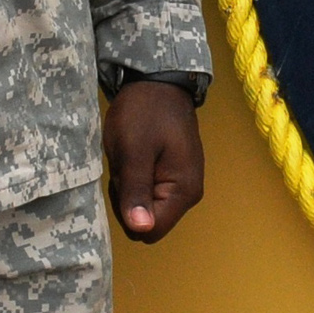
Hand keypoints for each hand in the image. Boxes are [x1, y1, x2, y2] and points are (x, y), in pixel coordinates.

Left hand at [104, 80, 203, 242]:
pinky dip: (135, 181)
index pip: (149, 230)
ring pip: (144, 208)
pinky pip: (148, 194)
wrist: (159, 82)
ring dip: (129, 190)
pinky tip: (135, 158)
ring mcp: (182, 185)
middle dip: (128, 200)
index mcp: (183, 191)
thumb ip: (136, 191)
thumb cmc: (144, 113)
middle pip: (147, 222)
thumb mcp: (134, 151)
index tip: (125, 180)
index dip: (128, 212)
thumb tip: (141, 228)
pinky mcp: (174, 177)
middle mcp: (188, 194)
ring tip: (130, 158)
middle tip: (126, 166)